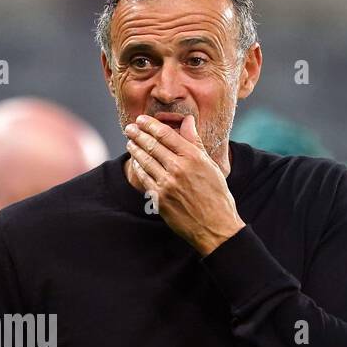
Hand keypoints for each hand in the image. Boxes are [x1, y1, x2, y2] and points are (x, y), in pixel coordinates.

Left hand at [124, 114, 245, 255]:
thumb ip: (195, 142)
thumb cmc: (216, 195)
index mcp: (193, 157)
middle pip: (152, 145)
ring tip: (130, 142)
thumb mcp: (210, 165)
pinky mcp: (160, 198)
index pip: (166, 134)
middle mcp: (178, 168)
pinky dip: (138, 167)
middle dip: (138, 134)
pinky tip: (135, 161)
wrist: (215, 226)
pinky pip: (144, 178)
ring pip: (145, 161)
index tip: (141, 119)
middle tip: (129, 128)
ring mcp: (167, 184)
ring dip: (135, 149)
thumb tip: (187, 120)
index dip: (150, 125)